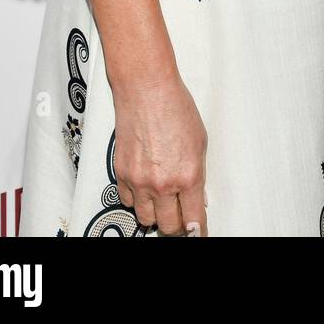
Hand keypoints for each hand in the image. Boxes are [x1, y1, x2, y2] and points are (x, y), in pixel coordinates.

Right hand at [112, 67, 207, 235]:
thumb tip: (196, 197)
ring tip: (161, 199)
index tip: (199, 234)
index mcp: (189, 175)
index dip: (198, 231)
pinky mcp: (123, 174)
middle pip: (169, 226)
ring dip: (155, 212)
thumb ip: (198, 174)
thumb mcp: (200, 142)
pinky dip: (136, 198)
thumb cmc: (174, 107)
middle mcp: (163, 183)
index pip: (194, 220)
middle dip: (176, 223)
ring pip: (146, 218)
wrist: (146, 89)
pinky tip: (144, 186)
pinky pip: (128, 201)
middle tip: (179, 215)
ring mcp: (140, 181)